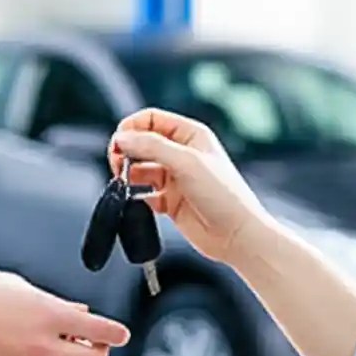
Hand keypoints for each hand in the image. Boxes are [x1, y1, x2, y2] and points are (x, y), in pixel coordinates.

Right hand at [109, 108, 268, 262]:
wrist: (237, 236)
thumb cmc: (225, 196)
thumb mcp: (187, 162)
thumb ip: (151, 147)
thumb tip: (122, 138)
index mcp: (190, 135)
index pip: (150, 119)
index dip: (131, 128)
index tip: (119, 143)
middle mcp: (181, 154)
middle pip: (141, 143)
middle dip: (126, 152)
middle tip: (118, 166)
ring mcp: (175, 178)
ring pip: (139, 169)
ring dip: (128, 175)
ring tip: (126, 184)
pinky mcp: (170, 201)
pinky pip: (143, 194)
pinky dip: (136, 197)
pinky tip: (138, 202)